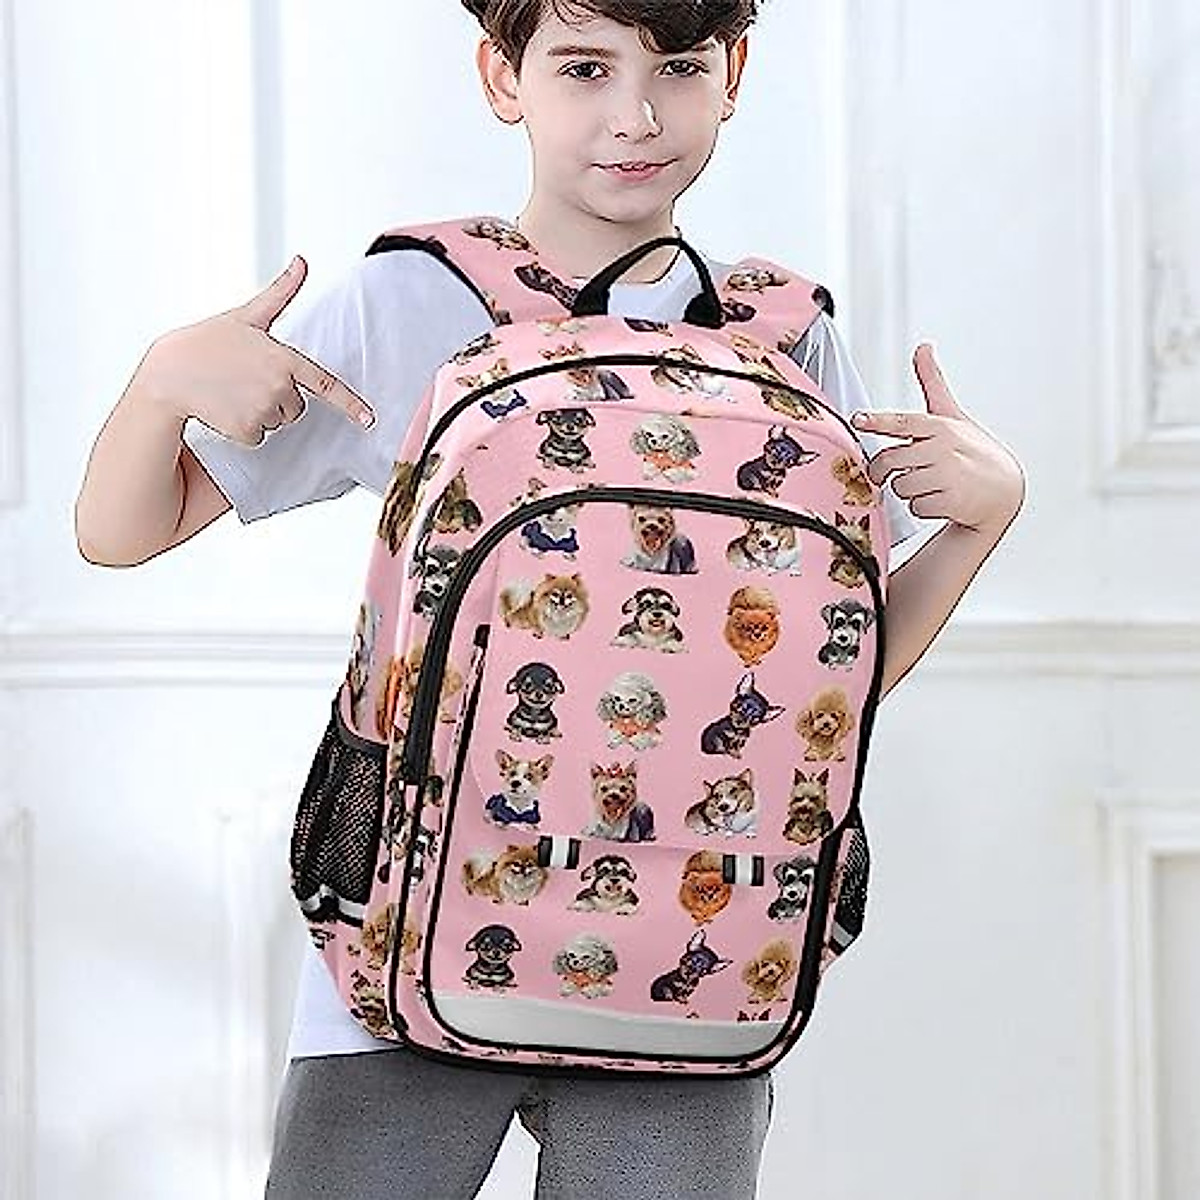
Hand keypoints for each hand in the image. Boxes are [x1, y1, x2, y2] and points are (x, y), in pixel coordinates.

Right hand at [138, 257, 374, 443]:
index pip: (326, 384)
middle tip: (246, 380)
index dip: (351, 404)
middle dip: (278, 397)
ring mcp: (263, 409)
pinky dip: (245, 428)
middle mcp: (279, 385)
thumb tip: (302, 261)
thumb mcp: (247, 316)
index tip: (369, 420)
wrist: (169, 373)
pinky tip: (225, 409)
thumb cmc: (207, 342)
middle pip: (297, 406)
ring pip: (278, 422)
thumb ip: (281, 293)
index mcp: (284, 357)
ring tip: (233, 392)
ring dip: (261, 412)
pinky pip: (259, 438)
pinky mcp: (247, 430)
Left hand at [851, 344, 1023, 536]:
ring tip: (928, 484)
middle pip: (890, 461)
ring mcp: (948, 476)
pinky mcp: (951, 502)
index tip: (858, 419)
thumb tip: (923, 347)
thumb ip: (932, 384)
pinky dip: (922, 508)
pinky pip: (915, 507)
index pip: (903, 422)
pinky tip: (939, 499)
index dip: (878, 421)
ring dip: (907, 490)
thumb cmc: (973, 451)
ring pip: (900, 486)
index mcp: (940, 426)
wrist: (1004, 490)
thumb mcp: (952, 415)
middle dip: (883, 471)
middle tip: (885, 474)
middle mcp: (943, 449)